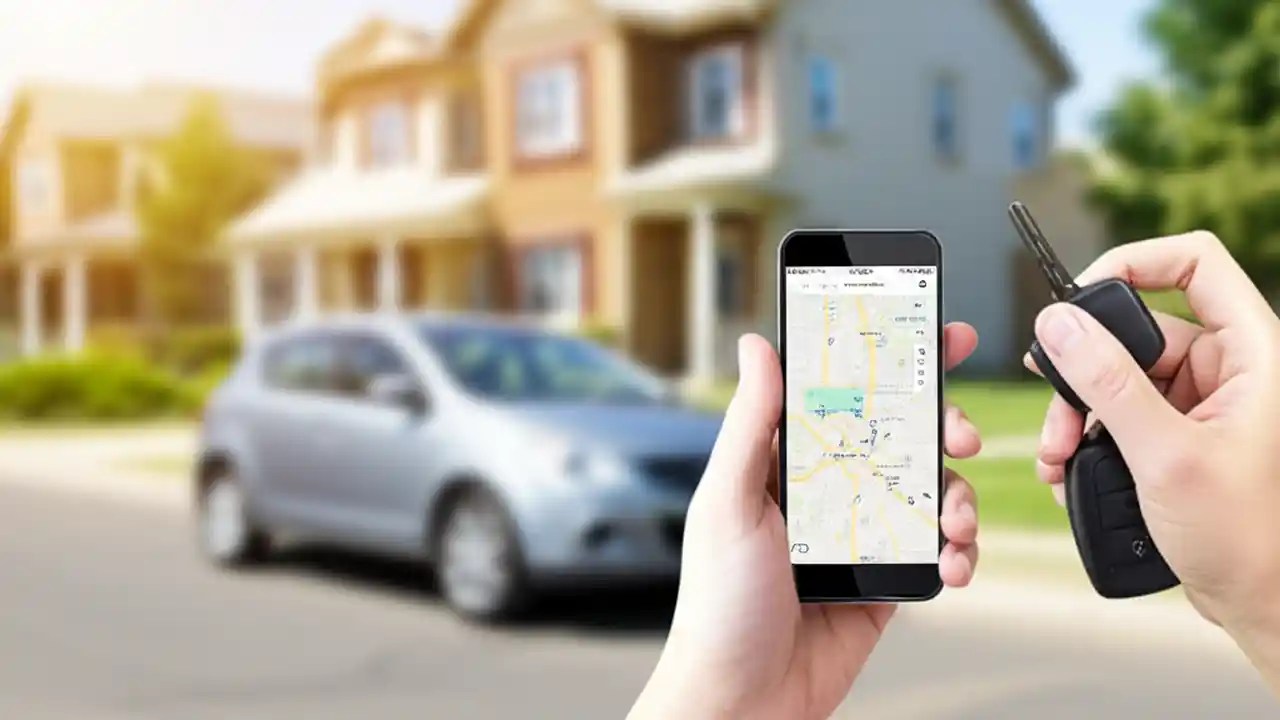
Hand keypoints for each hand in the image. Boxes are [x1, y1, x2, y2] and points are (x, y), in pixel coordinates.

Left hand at [629, 326, 982, 719]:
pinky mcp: (886, 580)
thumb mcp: (729, 502)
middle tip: (963, 434)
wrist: (745, 702)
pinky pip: (936, 548)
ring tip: (955, 523)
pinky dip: (958, 550)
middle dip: (942, 425)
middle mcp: (826, 489)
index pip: (841, 393)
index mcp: (784, 462)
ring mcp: (860, 534)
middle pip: (899, 434)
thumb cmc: (719, 606)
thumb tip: (758, 346)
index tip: (938, 334)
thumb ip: (753, 424)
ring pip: (928, 489)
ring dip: (957, 496)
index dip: (890, 360)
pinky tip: (954, 563)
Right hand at [1029, 231, 1279, 691]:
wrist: (1260, 603)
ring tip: (1060, 455)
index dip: (1133, 263)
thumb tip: (1060, 325)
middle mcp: (1229, 368)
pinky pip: (1118, 412)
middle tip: (1057, 408)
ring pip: (1118, 374)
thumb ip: (1109, 383)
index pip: (1194, 262)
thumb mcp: (1165, 455)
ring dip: (1077, 412)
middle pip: (1137, 327)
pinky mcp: (1178, 433)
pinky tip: (1071, 468)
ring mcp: (1202, 401)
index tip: (1080, 298)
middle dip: (1084, 368)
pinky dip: (1087, 436)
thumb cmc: (1246, 538)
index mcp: (1254, 352)